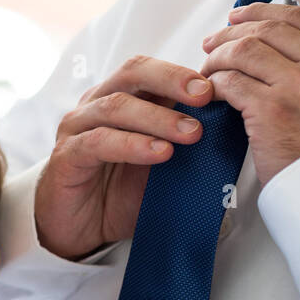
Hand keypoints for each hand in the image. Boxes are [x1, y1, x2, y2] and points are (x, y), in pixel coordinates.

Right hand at [34, 56, 213, 259]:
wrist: (79, 230)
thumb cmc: (120, 193)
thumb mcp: (161, 164)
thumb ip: (183, 141)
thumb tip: (233, 127)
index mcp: (119, 98)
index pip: (149, 69)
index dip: (181, 72)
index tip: (217, 86)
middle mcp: (95, 105)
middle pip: (131, 73)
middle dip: (172, 80)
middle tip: (206, 96)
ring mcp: (77, 128)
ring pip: (116, 107)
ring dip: (158, 117)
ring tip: (192, 133)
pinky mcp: (66, 156)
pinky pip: (98, 142)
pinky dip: (132, 145)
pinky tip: (160, 154)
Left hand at [199, 2, 299, 185]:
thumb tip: (284, 35)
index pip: (299, 16)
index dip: (261, 11)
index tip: (239, 16)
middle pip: (267, 29)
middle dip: (231, 32)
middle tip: (212, 42)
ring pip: (243, 50)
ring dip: (217, 56)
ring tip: (208, 68)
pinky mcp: (272, 110)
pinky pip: (229, 81)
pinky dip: (214, 82)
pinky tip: (211, 90)